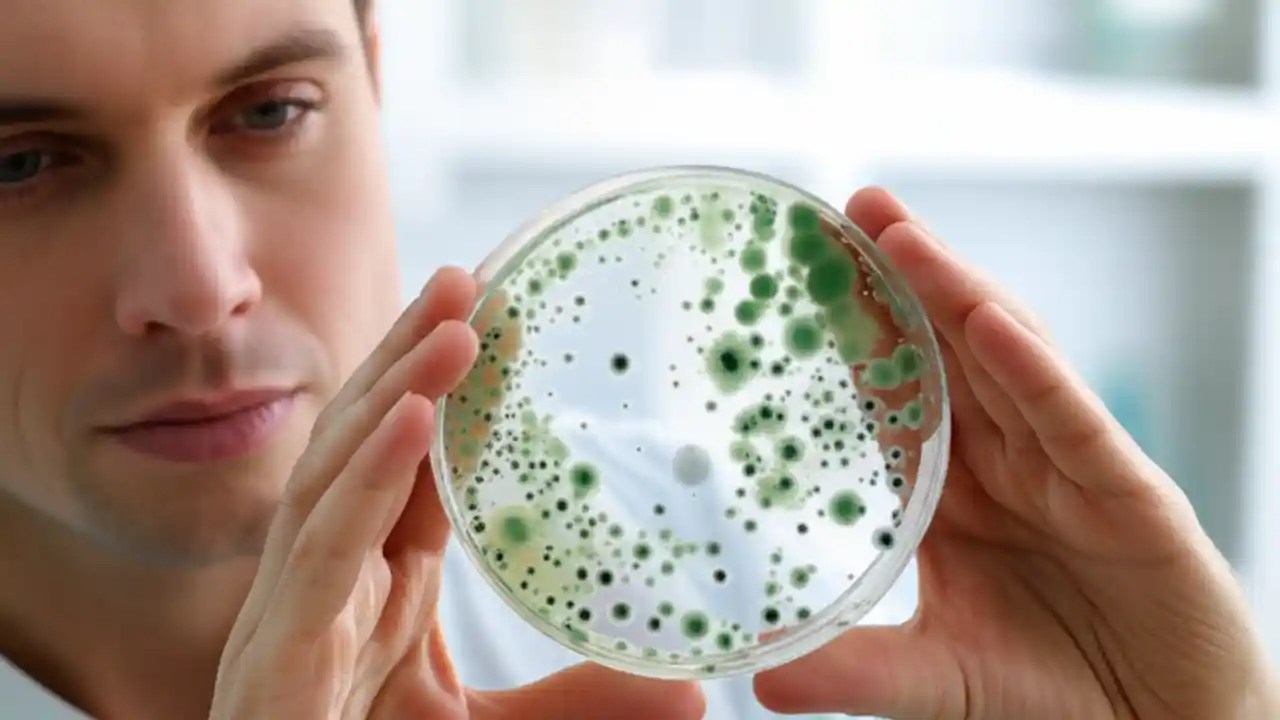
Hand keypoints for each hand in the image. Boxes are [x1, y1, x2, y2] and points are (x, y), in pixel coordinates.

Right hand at [209, 267, 704, 719]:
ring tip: (454, 325)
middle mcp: (328, 581)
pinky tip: (412, 418)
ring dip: (395, 390)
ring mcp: (294, 612)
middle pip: (364, 442)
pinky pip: (322, 553)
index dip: (444, 390)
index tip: (495, 320)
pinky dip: (367, 479)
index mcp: (373, 585)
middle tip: (466, 278)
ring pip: (338, 475)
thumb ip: (579, 705)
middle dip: (408, 356)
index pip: (408, 462)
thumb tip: (694, 692)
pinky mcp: (278, 655)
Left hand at [752, 190, 1278, 718]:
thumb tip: (761, 679)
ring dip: (956, 295)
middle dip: (902, 278)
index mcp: (956, 492)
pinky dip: (1031, 371)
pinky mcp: (1128, 494)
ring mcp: (1068, 468)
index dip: (854, 336)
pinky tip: (988, 324)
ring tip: (901, 236)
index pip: (896, 396)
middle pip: (949, 352)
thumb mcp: (940, 678)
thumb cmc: (1052, 695)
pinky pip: (1073, 421)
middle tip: (850, 209)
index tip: (799, 275)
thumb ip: (859, 669)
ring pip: (1007, 362)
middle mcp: (1008, 461)